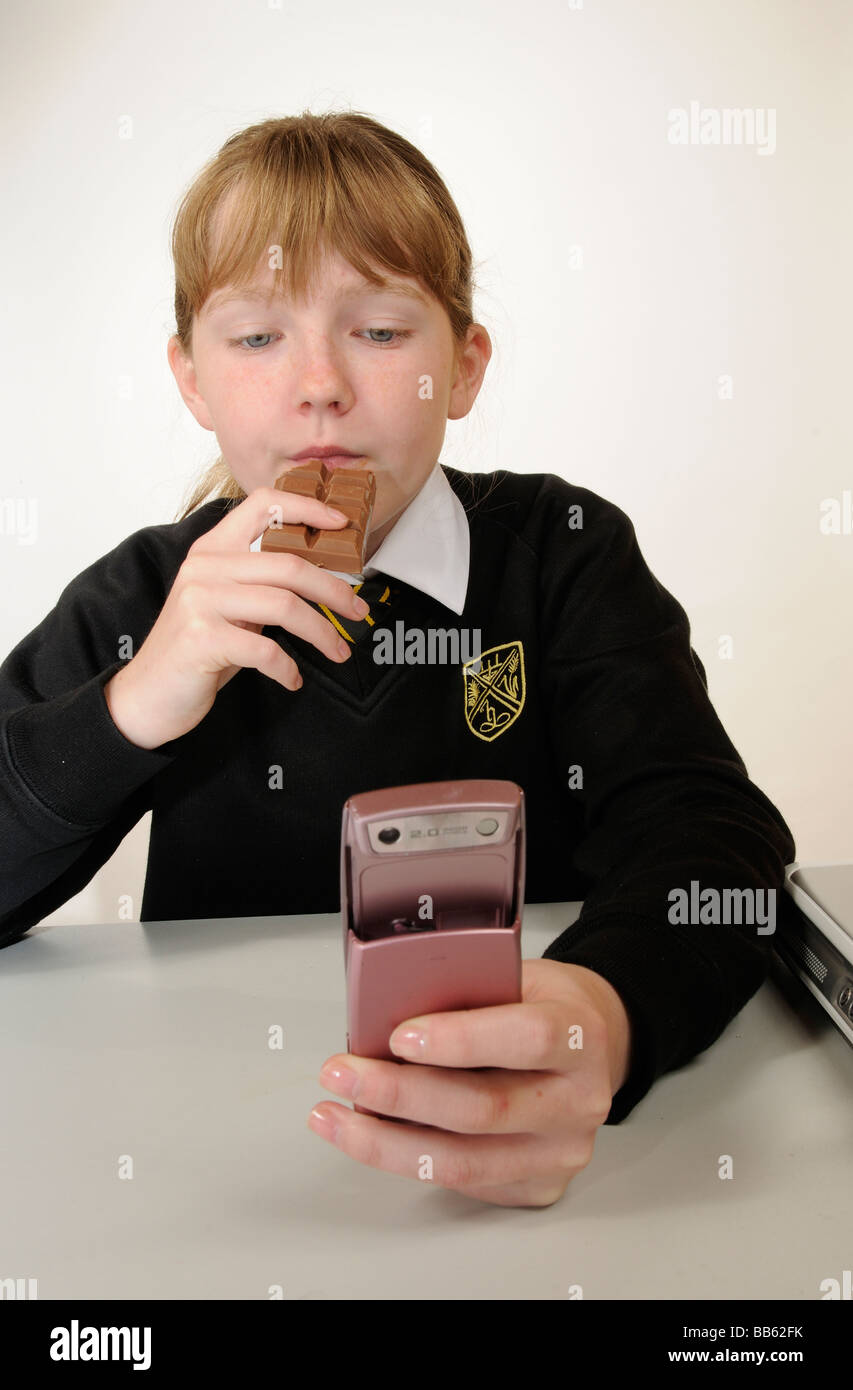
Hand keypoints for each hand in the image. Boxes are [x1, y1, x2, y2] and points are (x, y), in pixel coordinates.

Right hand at [104, 486, 366, 748]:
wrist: (147, 696)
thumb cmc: (197, 650)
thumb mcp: (227, 605)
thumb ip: (260, 585)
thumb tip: (322, 579)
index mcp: (211, 549)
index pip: (262, 505)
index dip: (307, 508)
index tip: (341, 525)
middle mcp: (204, 567)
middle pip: (289, 565)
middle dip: (334, 590)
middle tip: (358, 610)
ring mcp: (200, 601)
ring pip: (284, 605)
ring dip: (322, 632)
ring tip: (338, 651)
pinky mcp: (202, 639)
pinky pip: (266, 649)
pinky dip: (288, 668)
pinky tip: (293, 679)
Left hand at [308, 958, 632, 1207]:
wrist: (590, 1049)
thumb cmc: (542, 1006)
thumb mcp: (515, 977)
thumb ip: (466, 994)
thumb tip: (382, 1016)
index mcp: (582, 1037)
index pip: (528, 1038)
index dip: (462, 1039)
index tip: (400, 1036)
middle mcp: (580, 1102)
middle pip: (484, 1109)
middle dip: (400, 1094)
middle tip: (342, 1073)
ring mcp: (560, 1153)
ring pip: (463, 1160)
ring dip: (385, 1140)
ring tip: (333, 1116)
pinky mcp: (536, 1186)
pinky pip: (459, 1180)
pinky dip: (404, 1157)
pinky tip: (368, 1133)